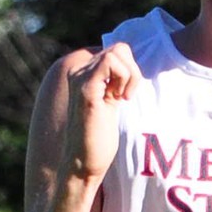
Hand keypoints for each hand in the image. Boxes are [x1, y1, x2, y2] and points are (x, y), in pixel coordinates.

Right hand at [63, 44, 140, 181]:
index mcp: (84, 74)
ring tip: (121, 98)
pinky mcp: (85, 90)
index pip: (117, 50)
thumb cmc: (98, 138)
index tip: (124, 94)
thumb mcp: (110, 102)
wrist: (83, 163)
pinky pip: (110, 63)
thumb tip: (131, 63)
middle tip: (125, 96)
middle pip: (119, 48)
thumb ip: (115, 81)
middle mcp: (78, 72)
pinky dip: (124, 78)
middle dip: (132, 71)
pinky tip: (120, 99)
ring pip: (116, 52)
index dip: (129, 69)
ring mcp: (80, 79)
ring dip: (129, 75)